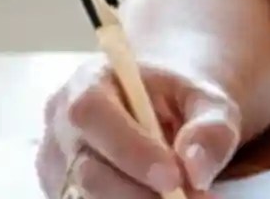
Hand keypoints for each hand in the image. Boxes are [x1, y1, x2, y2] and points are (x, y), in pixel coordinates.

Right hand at [37, 56, 242, 197]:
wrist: (164, 107)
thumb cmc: (181, 97)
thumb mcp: (208, 99)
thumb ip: (210, 127)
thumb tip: (196, 170)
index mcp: (90, 82)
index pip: (93, 114)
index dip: (130, 149)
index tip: (174, 178)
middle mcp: (63, 125)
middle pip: (87, 171)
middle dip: (141, 193)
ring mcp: (59, 164)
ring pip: (89, 198)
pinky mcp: (66, 192)